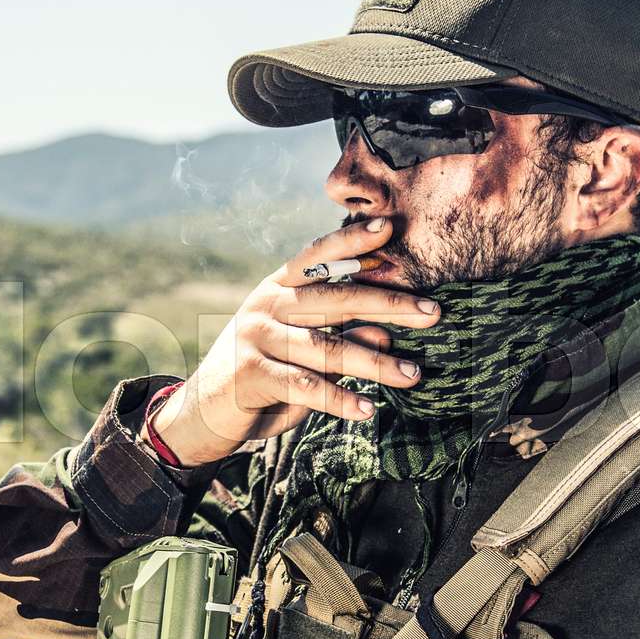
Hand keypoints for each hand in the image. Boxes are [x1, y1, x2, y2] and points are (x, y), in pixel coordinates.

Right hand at [151, 217, 439, 465]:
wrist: (206, 410)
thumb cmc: (266, 371)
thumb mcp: (304, 349)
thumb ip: (339, 335)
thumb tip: (387, 333)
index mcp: (278, 287)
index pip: (317, 257)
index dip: (351, 242)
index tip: (388, 229)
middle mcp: (267, 305)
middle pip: (334, 299)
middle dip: (388, 304)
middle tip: (433, 312)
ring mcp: (257, 338)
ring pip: (327, 347)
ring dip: (376, 364)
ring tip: (414, 375)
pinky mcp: (251, 374)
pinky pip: (305, 386)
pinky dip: (340, 399)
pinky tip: (367, 409)